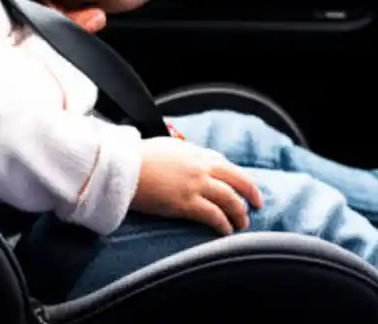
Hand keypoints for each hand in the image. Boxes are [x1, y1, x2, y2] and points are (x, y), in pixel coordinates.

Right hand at [131, 136, 262, 234]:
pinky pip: (214, 216)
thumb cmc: (138, 156)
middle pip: (237, 181)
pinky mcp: (186, 203)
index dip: (238, 177)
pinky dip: (224, 225)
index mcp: (195, 152)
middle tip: (256, 205)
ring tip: (242, 223)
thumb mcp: (166, 146)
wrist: (121, 167)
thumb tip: (188, 157)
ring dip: (239, 213)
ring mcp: (195, 185)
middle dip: (251, 194)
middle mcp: (201, 167)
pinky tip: (226, 231)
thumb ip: (182, 152)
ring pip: (230, 200)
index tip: (243, 185)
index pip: (225, 164)